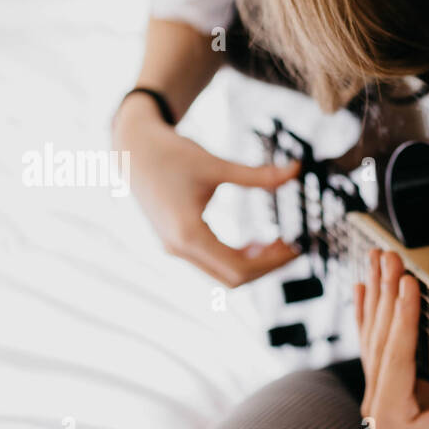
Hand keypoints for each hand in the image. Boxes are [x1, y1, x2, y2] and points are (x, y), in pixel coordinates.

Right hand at [113, 94, 300, 285]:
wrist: (133, 149)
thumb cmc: (171, 154)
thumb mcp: (216, 164)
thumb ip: (258, 175)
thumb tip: (296, 170)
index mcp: (187, 234)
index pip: (238, 268)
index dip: (272, 263)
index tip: (294, 249)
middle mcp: (179, 248)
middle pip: (232, 278)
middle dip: (266, 266)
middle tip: (292, 248)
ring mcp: (176, 249)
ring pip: (222, 274)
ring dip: (252, 264)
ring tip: (278, 245)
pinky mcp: (176, 244)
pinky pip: (212, 263)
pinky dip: (236, 258)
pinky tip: (255, 243)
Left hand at [356, 249, 428, 428]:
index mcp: (398, 420)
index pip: (396, 357)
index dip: (402, 316)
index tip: (407, 281)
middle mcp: (380, 411)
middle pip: (379, 342)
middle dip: (386, 294)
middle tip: (391, 256)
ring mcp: (379, 400)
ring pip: (374, 339)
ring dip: (378, 296)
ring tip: (378, 259)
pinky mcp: (386, 390)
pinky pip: (376, 346)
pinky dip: (371, 315)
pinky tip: (364, 290)